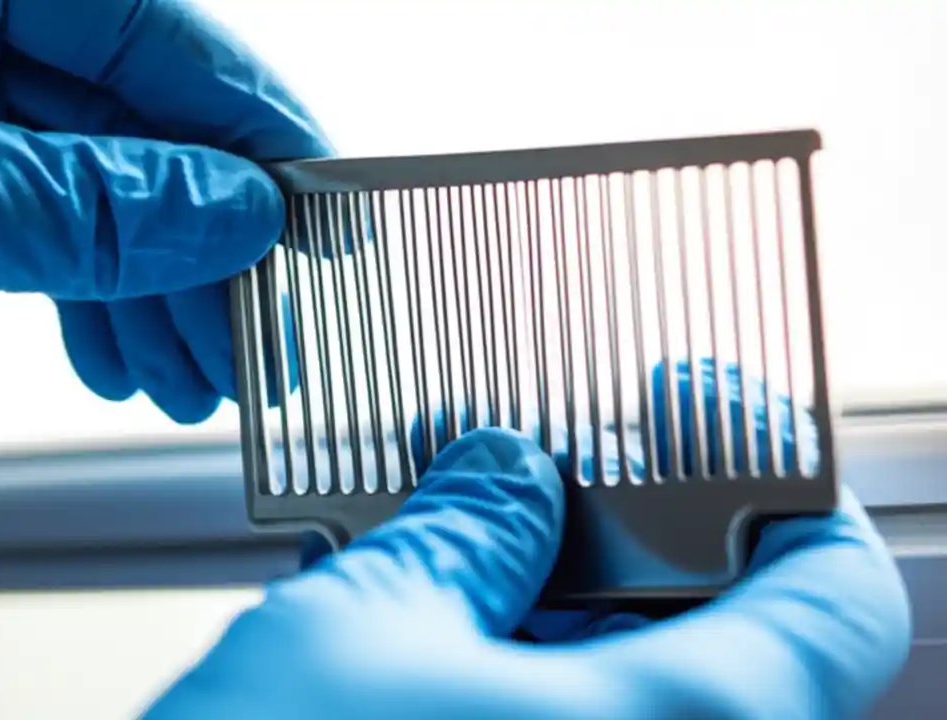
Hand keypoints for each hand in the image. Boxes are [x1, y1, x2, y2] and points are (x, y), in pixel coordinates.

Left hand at [0, 0, 328, 417]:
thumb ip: (72, 204)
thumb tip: (231, 212)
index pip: (146, 26)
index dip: (252, 128)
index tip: (323, 215)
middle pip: (125, 111)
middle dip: (200, 237)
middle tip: (262, 336)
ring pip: (81, 177)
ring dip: (147, 283)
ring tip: (192, 376)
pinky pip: (19, 219)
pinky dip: (73, 292)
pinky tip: (111, 354)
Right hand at [145, 382, 910, 718]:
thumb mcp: (363, 629)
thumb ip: (462, 532)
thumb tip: (502, 477)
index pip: (834, 589)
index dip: (770, 476)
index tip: (696, 416)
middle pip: (721, 638)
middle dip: (616, 538)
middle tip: (535, 479)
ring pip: (634, 701)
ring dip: (550, 612)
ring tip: (452, 549)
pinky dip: (522, 688)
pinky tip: (428, 637)